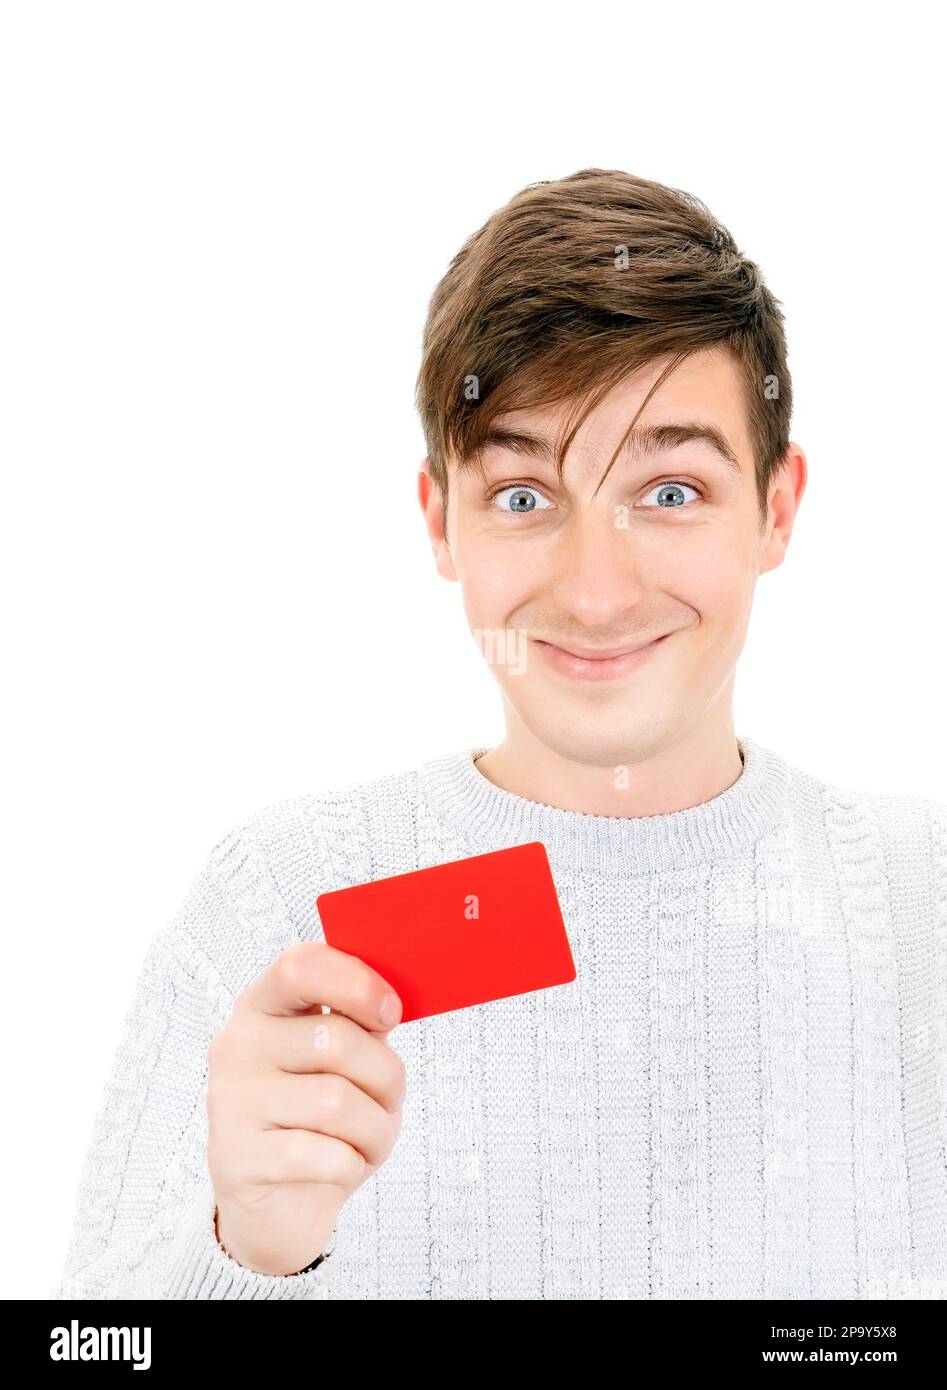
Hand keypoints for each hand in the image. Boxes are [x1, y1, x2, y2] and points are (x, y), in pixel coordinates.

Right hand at [207, 940, 404, 1274]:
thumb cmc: (321, 1118)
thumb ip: (359, 1023)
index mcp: (263, 1006)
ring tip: (369, 1140)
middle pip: (336, 1039)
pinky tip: (340, 1167)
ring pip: (337, 1102)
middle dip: (387, 1076)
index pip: (300, 966)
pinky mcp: (235, 1160)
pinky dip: (351, 1165)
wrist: (280, 1203)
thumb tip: (389, 1001)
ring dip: (375, 1130)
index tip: (391, 1013)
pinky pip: (324, 1155)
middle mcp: (237, 1045)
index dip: (356, 983)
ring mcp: (230, 1101)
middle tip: (390, 1100)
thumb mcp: (342, 1060)